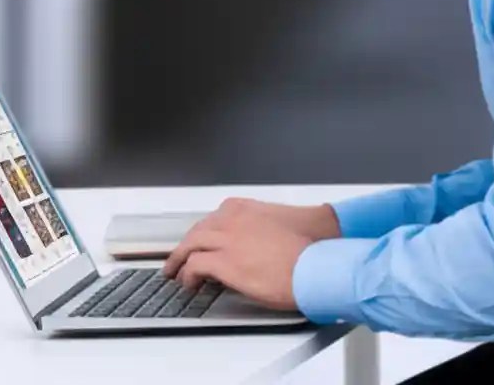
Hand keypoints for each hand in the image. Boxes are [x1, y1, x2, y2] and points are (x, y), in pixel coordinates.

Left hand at [161, 198, 337, 310]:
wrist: (317, 263)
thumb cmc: (307, 250)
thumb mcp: (279, 228)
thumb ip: (257, 231)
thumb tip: (250, 248)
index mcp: (246, 210)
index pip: (214, 218)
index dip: (204, 233)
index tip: (200, 242)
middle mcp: (233, 220)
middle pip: (199, 230)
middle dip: (187, 244)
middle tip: (180, 257)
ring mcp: (227, 239)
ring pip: (191, 245)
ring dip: (181, 259)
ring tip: (176, 272)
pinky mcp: (225, 262)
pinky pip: (195, 266)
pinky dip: (188, 275)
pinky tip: (189, 284)